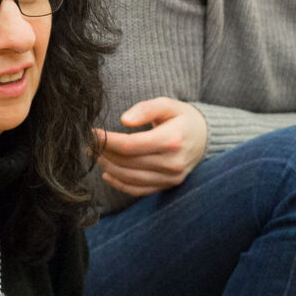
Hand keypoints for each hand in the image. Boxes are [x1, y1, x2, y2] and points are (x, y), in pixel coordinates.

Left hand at [93, 98, 208, 197]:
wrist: (205, 137)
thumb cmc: (182, 118)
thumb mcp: (168, 105)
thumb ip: (146, 108)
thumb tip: (124, 120)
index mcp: (172, 140)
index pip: (130, 145)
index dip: (107, 141)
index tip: (92, 133)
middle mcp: (173, 162)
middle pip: (127, 162)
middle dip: (104, 153)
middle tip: (90, 143)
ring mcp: (171, 177)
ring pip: (130, 178)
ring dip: (108, 167)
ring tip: (96, 155)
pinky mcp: (167, 185)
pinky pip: (138, 190)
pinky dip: (119, 184)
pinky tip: (107, 173)